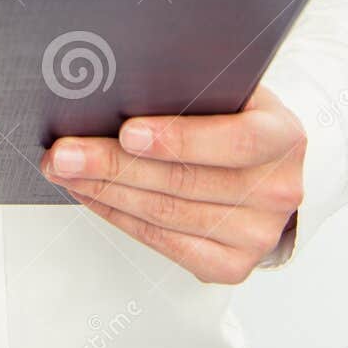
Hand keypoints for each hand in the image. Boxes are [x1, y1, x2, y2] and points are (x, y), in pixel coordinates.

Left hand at [40, 84, 304, 284]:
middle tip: (64, 153)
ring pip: (166, 214)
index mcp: (283, 137)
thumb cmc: (236, 118)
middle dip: (114, 164)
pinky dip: (120, 218)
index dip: (179, 139)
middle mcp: (277, 191)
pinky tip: (92, 196)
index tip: (127, 131)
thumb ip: (195, 86)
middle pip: (184, 181)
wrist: (267, 170)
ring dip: (106, 191)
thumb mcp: (232, 92)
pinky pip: (164, 244)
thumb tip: (119, 81)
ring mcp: (256, 234)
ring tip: (66, 171)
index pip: (235, 141)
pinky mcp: (232, 266)